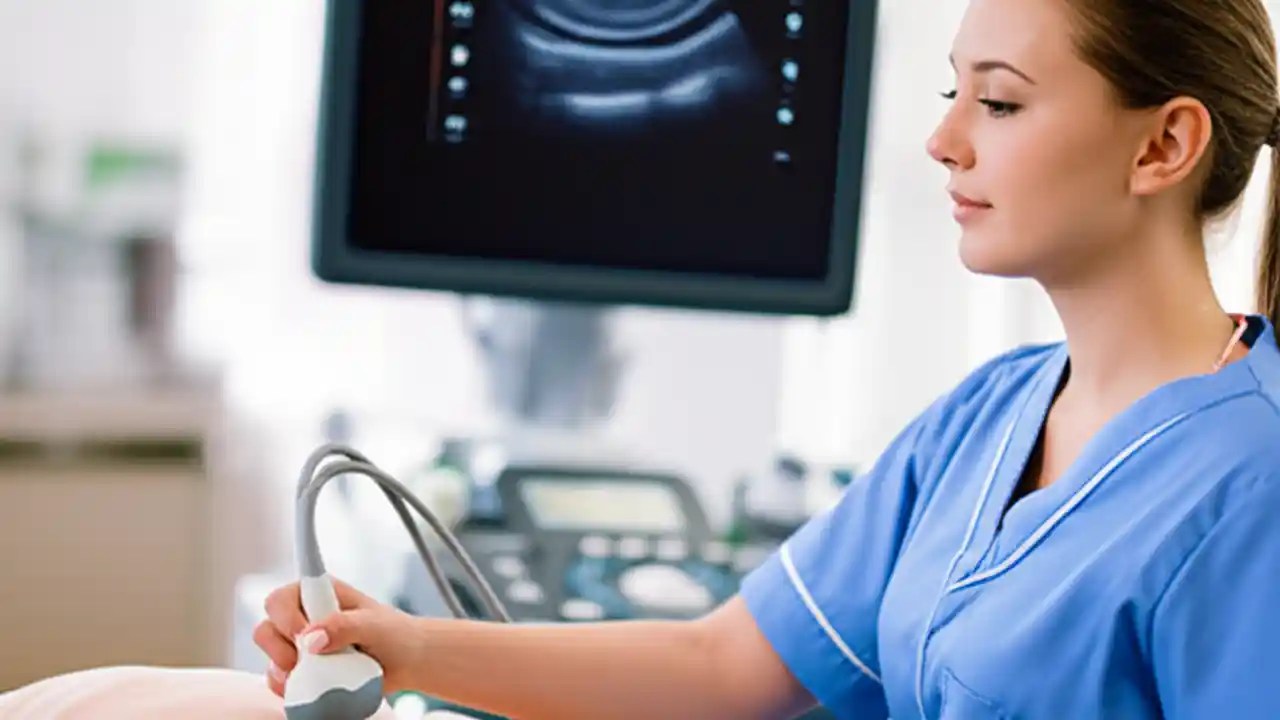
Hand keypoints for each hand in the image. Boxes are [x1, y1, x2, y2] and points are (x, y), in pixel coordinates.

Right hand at [255, 576, 427, 696]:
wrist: (408, 662)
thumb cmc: (395, 634)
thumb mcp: (374, 624)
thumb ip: (344, 626)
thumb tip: (312, 639)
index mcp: (319, 594)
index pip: (282, 597)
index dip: (285, 617)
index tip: (305, 635)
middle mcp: (305, 617)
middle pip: (266, 628)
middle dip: (281, 648)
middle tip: (307, 659)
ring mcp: (302, 646)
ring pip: (270, 657)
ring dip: (286, 670)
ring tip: (317, 674)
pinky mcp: (305, 670)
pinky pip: (280, 681)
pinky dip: (290, 688)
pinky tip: (313, 687)